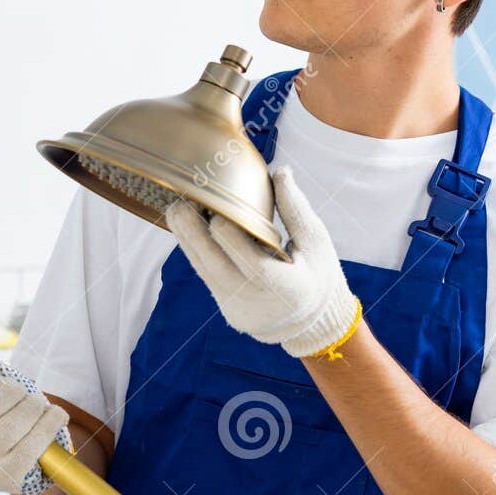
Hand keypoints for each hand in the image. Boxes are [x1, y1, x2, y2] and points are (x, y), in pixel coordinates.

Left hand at [165, 166, 360, 358]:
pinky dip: (198, 252)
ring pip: (204, 271)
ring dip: (188, 240)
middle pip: (215, 265)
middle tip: (181, 202)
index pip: (250, 260)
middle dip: (193, 232)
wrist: (311, 323)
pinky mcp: (227, 311)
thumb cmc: (318, 275)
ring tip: (177, 210)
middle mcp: (259, 303)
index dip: (228, 233)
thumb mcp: (316, 242)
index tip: (214, 205)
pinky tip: (190, 229)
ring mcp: (239, 309)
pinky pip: (207, 277)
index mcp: (288, 288)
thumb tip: (280, 171)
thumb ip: (295, 209)